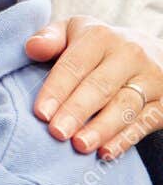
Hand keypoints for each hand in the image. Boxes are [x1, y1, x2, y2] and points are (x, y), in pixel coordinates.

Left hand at [26, 16, 162, 159]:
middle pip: (100, 86)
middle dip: (77, 111)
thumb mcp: (72, 32)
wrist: (149, 50)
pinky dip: (126, 139)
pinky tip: (107, 152)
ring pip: (125, 105)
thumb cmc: (96, 47)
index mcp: (101, 37)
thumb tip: (33, 48)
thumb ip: (50, 38)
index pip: (75, 65)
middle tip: (57, 133)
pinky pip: (146, 122)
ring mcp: (152, 79)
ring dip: (102, 128)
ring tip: (80, 145)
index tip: (41, 113)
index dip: (57, 89)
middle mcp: (130, 55)